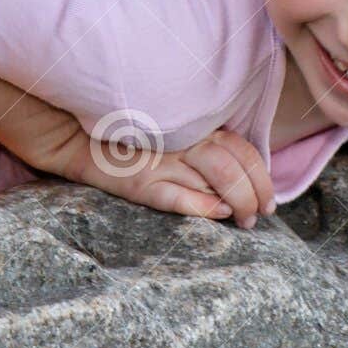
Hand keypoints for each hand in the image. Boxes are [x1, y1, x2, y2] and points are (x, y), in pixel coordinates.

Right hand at [58, 127, 277, 228]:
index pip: (243, 149)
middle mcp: (183, 139)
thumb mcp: (175, 136)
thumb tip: (243, 180)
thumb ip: (207, 149)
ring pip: (216, 176)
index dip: (262, 176)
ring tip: (245, 221)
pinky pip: (176, 194)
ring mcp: (161, 160)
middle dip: (255, 193)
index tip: (269, 200)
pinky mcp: (138, 181)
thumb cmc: (134, 140)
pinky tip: (218, 213)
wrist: (78, 137)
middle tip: (259, 216)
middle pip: (235, 164)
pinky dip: (202, 205)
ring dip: (238, 201)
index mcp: (195, 126)